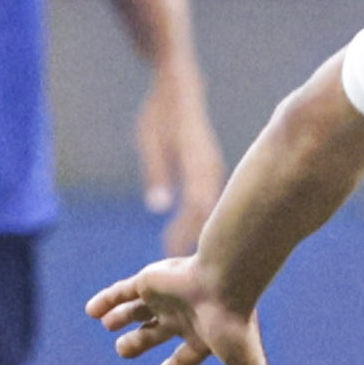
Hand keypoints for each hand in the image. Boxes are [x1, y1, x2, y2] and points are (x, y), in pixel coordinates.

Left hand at [86, 255, 279, 364]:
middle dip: (141, 342)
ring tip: (108, 325)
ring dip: (122, 316)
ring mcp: (165, 298)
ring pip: (138, 309)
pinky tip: (91, 311)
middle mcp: (183, 316)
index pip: (183, 358)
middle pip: (157, 332)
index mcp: (203, 337)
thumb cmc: (234, 325)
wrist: (224, 281)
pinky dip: (106, 300)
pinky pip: (121, 291)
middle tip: (125, 350)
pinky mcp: (148, 282)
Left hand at [139, 67, 226, 255]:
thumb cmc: (160, 112)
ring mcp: (212, 171)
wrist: (178, 85)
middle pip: (208, 218)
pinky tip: (191, 239)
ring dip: (199, 237)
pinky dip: (201, 223)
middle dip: (195, 246)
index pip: (198, 210)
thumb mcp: (150, 140)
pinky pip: (209, 203)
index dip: (189, 238)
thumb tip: (158, 207)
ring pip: (211, 213)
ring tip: (185, 267)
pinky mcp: (209, 171)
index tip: (174, 261)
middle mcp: (210, 171)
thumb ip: (156, 172)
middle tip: (182, 279)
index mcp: (198, 166)